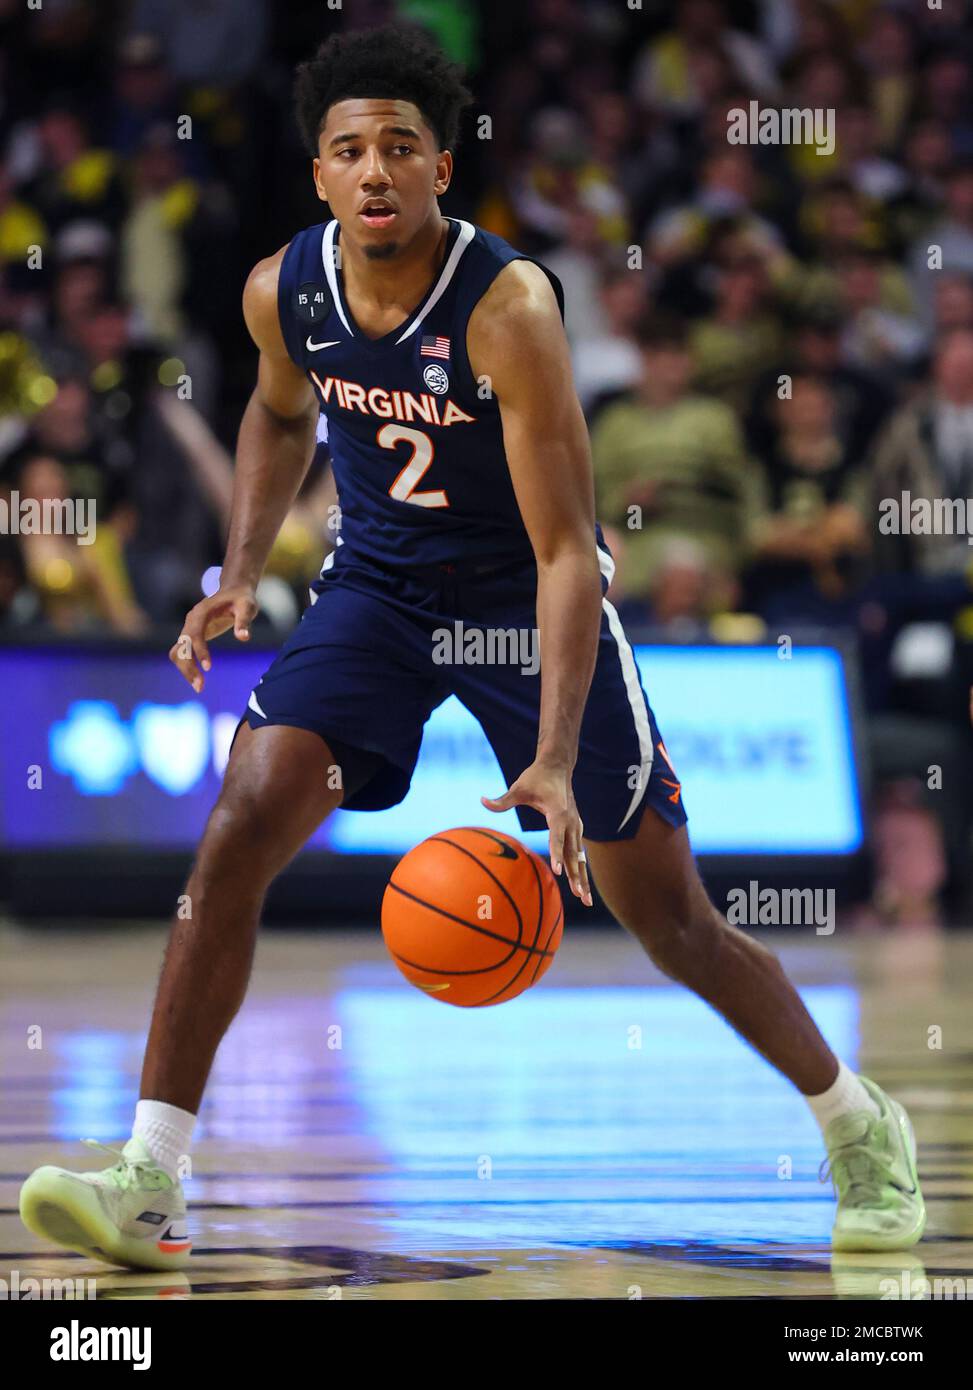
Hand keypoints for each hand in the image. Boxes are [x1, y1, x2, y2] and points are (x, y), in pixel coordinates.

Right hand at [169, 584, 257, 691]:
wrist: (234, 591)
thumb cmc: (242, 599)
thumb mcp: (247, 607)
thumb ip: (244, 621)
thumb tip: (243, 638)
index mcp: (201, 612)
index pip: (194, 634)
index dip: (200, 651)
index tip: (208, 668)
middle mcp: (191, 621)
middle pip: (181, 646)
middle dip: (188, 667)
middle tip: (200, 687)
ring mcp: (189, 629)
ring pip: (177, 652)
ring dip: (185, 669)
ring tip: (199, 687)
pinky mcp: (192, 636)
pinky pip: (182, 654)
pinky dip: (187, 666)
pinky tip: (198, 679)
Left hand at [481, 759, 591, 905]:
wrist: (558, 766)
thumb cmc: (536, 777)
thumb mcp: (518, 788)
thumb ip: (502, 800)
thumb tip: (481, 801)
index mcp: (558, 813)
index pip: (557, 837)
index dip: (557, 855)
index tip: (558, 872)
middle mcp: (571, 821)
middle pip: (574, 853)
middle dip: (577, 875)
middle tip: (581, 896)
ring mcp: (576, 826)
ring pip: (580, 856)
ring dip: (583, 877)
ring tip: (586, 900)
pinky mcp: (576, 828)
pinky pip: (579, 853)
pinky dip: (581, 869)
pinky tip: (582, 886)